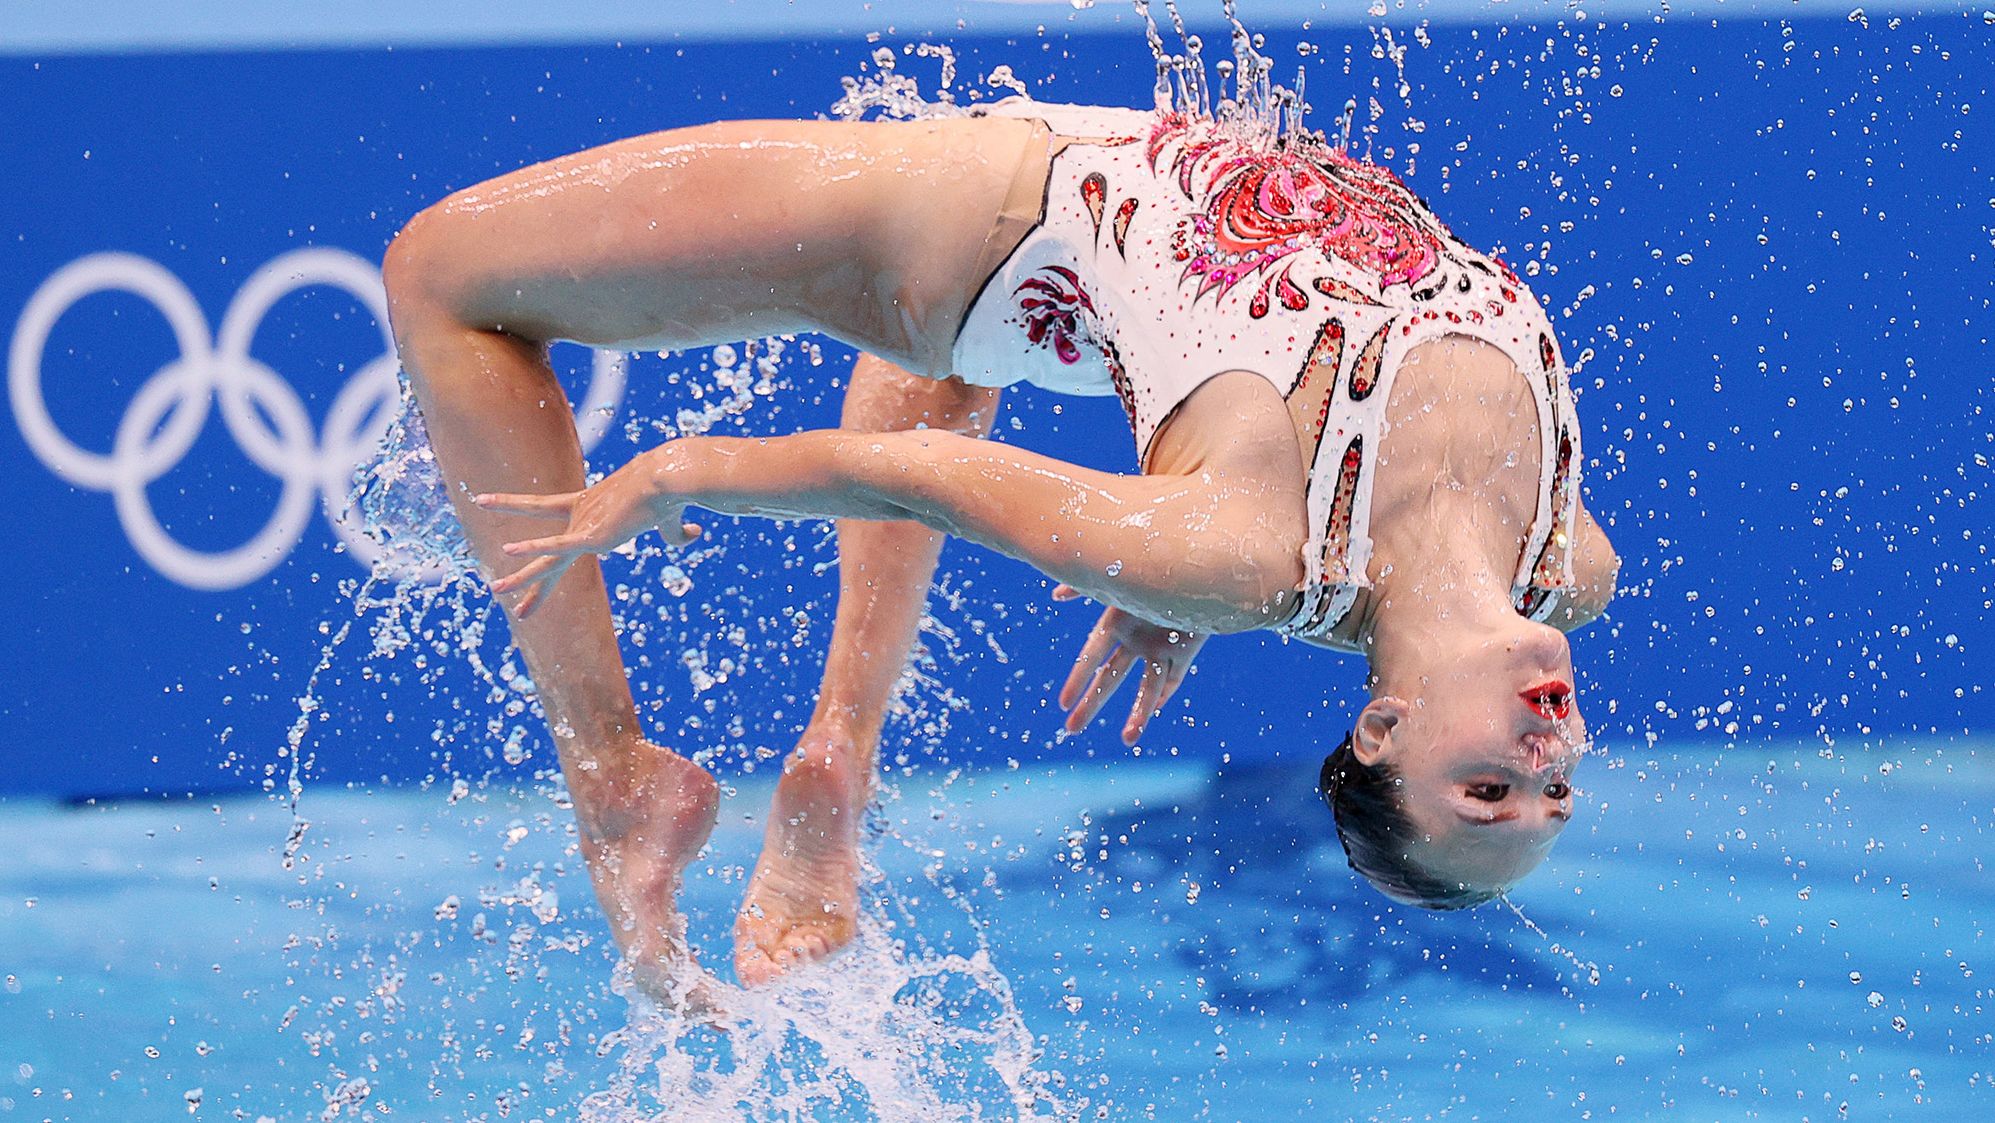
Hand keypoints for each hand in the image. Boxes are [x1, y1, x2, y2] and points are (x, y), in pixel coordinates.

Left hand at [474, 454, 702, 617]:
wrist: (668, 478)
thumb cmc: (670, 495)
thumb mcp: (671, 520)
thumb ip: (676, 533)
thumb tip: (693, 533)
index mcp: (592, 513)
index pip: (558, 536)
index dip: (534, 543)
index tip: (510, 550)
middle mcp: (582, 521)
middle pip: (546, 555)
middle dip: (523, 577)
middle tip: (495, 589)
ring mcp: (584, 529)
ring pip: (546, 560)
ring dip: (521, 578)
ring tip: (493, 590)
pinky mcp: (591, 534)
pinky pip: (558, 546)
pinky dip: (534, 548)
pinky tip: (509, 552)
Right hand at [1053, 584, 1205, 744]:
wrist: (1200, 568)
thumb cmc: (1155, 567)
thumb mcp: (1116, 575)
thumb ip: (1085, 586)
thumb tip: (1054, 596)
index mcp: (1115, 622)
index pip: (1090, 657)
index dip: (1077, 679)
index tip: (1063, 704)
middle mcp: (1135, 639)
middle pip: (1109, 679)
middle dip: (1091, 704)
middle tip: (1071, 729)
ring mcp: (1159, 648)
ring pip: (1145, 686)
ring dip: (1137, 712)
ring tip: (1127, 739)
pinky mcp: (1185, 652)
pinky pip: (1174, 679)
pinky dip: (1165, 695)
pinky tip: (1155, 711)